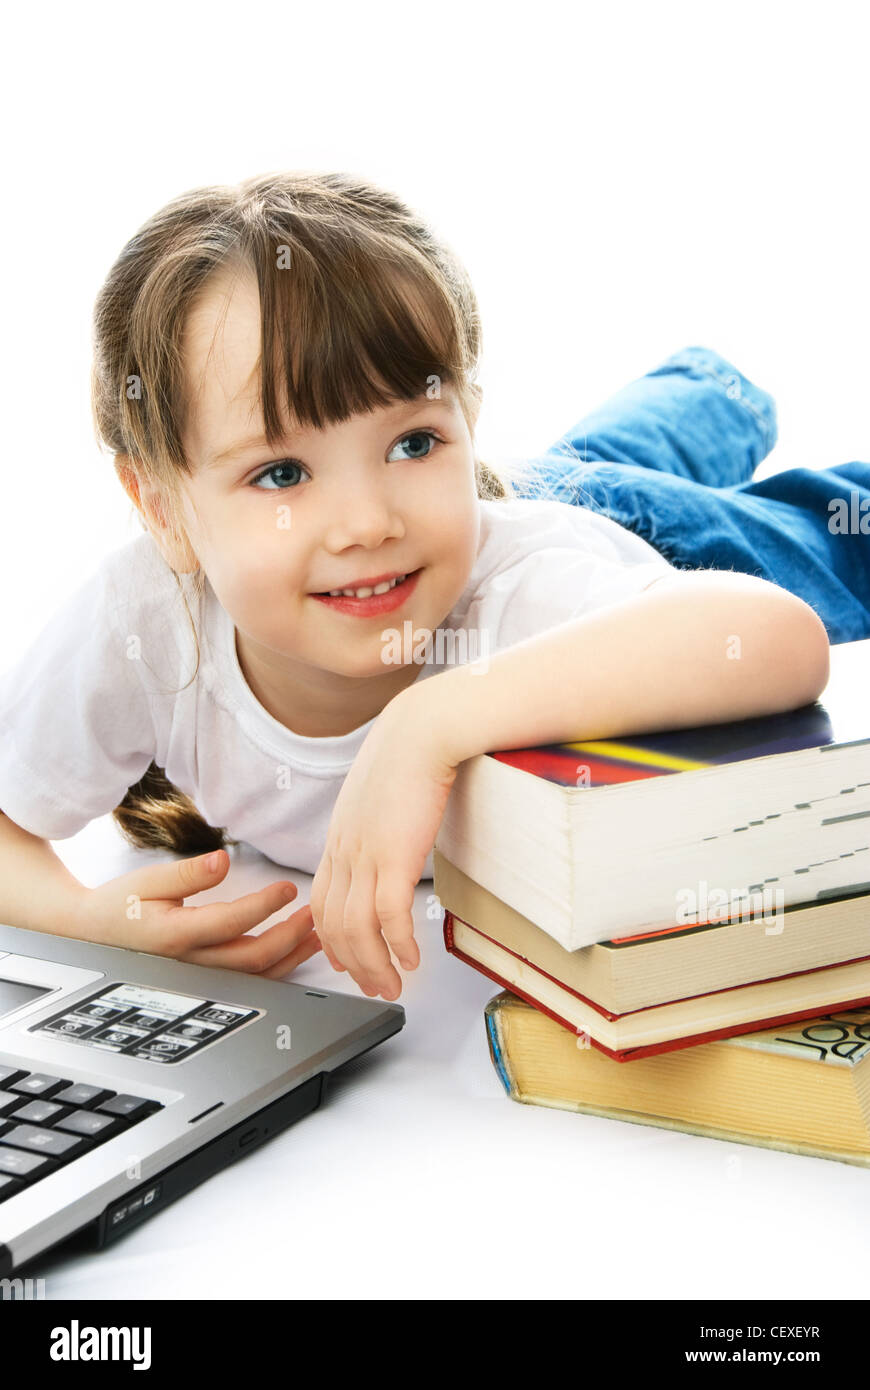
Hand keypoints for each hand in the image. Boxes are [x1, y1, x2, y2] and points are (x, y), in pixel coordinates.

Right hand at [69, 849, 320, 977]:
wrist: (95, 933)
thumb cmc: (122, 905)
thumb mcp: (148, 880)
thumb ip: (187, 872)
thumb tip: (221, 860)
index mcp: (177, 935)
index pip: (231, 922)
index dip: (265, 906)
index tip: (288, 888)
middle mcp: (192, 962)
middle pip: (253, 957)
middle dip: (290, 935)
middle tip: (312, 912)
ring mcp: (201, 976)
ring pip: (257, 975)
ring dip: (291, 955)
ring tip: (315, 933)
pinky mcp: (207, 979)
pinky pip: (250, 980)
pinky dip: (279, 966)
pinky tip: (295, 949)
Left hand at [309, 692, 457, 1000]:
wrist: (424, 729)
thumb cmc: (410, 751)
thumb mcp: (379, 791)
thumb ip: (375, 818)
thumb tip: (389, 834)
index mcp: (340, 836)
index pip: (322, 900)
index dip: (329, 937)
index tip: (343, 959)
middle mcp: (345, 850)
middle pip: (334, 924)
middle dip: (352, 964)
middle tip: (373, 987)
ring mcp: (366, 855)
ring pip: (357, 929)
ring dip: (374, 965)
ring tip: (392, 986)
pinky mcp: (394, 856)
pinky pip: (389, 916)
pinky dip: (398, 945)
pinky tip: (412, 960)